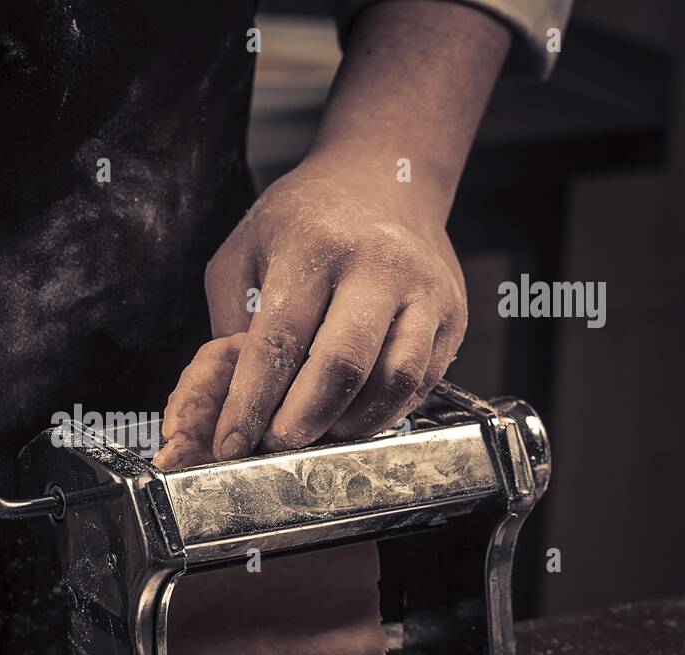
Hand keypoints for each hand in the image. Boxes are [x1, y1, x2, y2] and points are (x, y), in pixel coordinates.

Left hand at [201, 157, 465, 459]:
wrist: (386, 177)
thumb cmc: (304, 221)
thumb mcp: (245, 250)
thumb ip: (233, 321)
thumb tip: (234, 397)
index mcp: (315, 246)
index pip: (279, 341)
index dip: (251, 403)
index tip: (231, 442)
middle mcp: (378, 265)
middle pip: (343, 365)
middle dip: (302, 420)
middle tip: (275, 446)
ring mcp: (425, 290)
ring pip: (395, 380)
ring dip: (349, 424)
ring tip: (316, 434)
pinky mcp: (453, 315)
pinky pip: (421, 382)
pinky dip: (383, 413)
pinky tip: (351, 416)